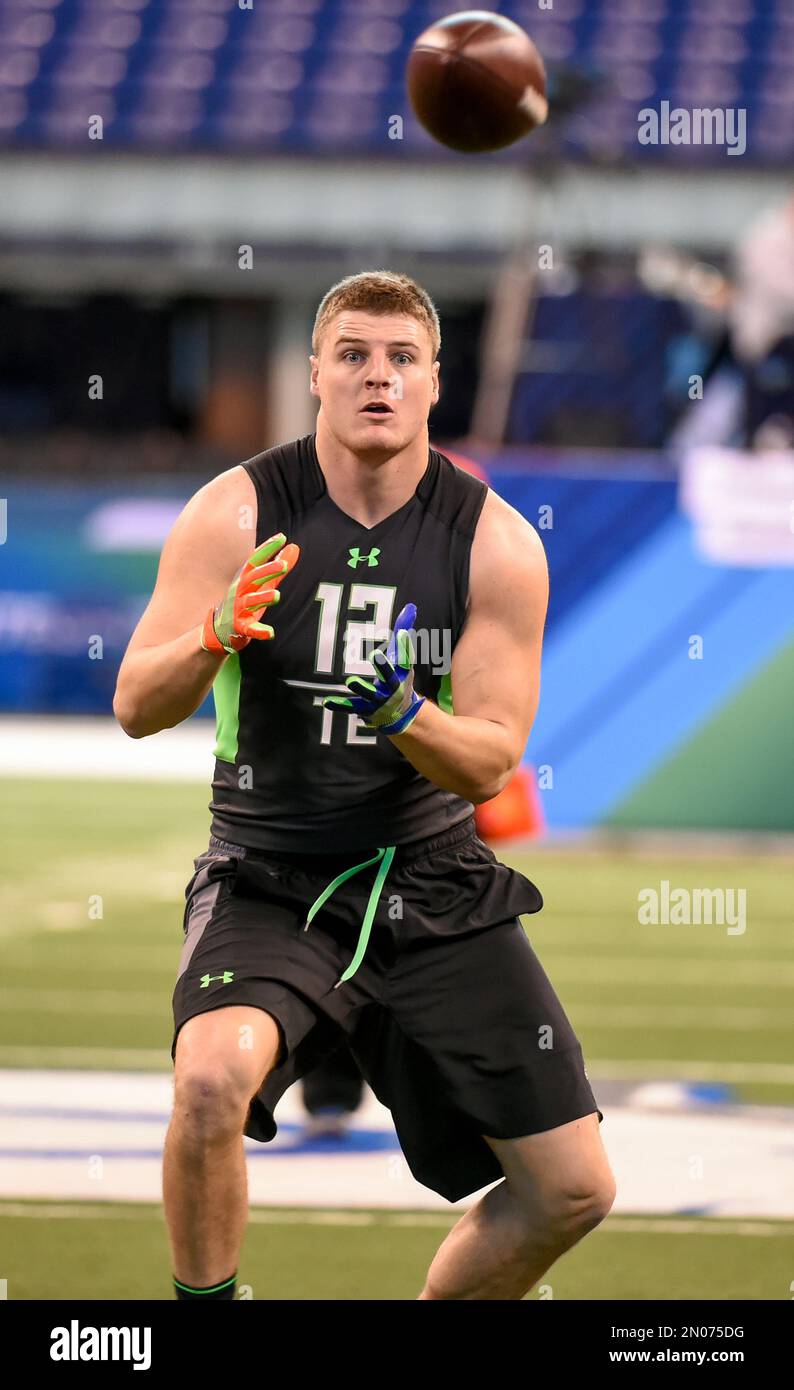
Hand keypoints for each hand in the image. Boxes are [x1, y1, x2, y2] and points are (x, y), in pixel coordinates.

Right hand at [200, 532, 299, 654]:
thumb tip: (294, 547)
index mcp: (245, 579)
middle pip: (252, 578)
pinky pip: (249, 629)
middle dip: (267, 571)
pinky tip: (270, 633)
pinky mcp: (239, 627)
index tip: (281, 538)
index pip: (255, 560)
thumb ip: (278, 567)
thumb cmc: (244, 601)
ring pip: (249, 602)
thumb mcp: (261, 583)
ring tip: (277, 595)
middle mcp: (240, 591)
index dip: (267, 549)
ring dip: (263, 598)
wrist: (221, 629)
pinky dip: (259, 631)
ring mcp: (238, 609)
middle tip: (284, 565)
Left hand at [323, 602, 425, 733]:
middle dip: (383, 668)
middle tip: (376, 655)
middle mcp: (393, 689)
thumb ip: (404, 631)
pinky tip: (327, 701)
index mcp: (402, 674)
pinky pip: (352, 707)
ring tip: (352, 681)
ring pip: (370, 694)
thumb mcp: (403, 657)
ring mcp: (379, 701)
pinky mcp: (365, 709)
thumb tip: (411, 606)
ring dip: (361, 688)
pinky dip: (340, 705)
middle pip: (389, 678)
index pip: (405, 659)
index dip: (405, 647)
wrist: (400, 713)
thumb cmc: (400, 677)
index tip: (402, 633)